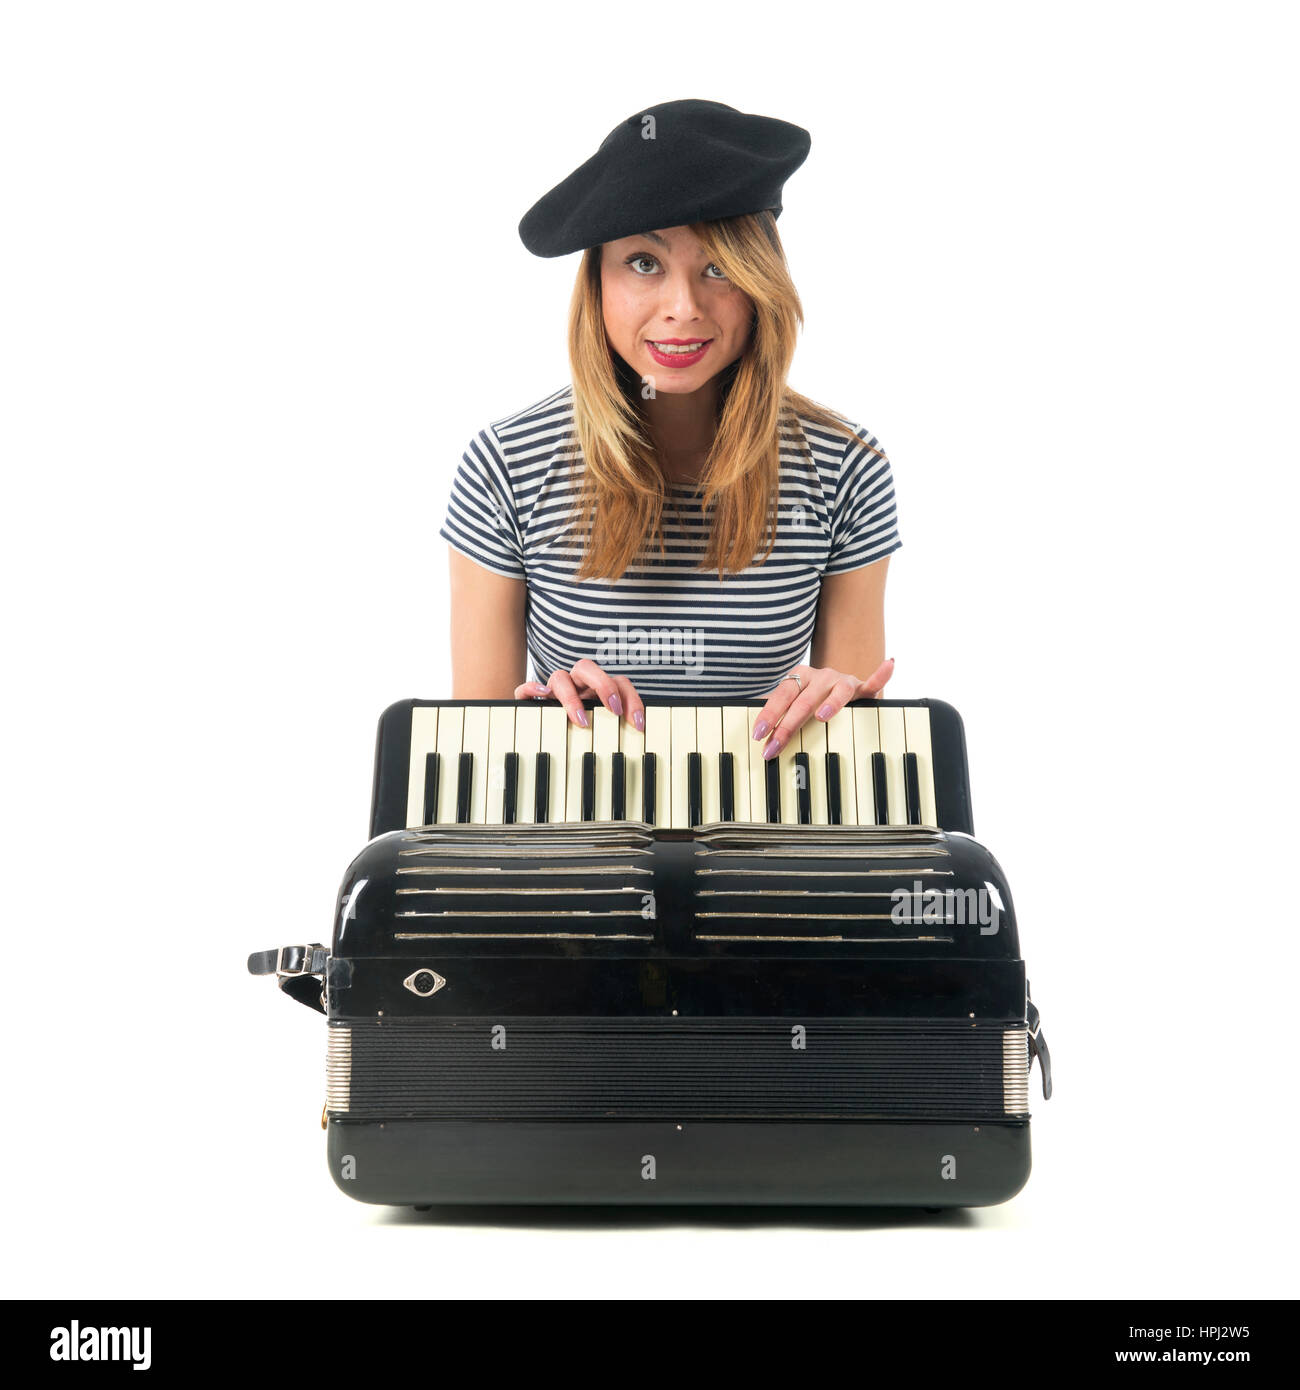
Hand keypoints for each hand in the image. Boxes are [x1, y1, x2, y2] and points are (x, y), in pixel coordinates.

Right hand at [515, 658, 645, 730]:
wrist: (543, 735)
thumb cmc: (581, 731)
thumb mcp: (604, 729)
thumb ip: (618, 728)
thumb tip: (639, 735)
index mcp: (597, 689)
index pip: (618, 681)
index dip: (632, 699)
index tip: (638, 724)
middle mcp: (576, 685)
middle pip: (587, 667)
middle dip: (604, 685)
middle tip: (614, 710)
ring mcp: (553, 691)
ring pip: (559, 677)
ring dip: (572, 697)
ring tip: (581, 720)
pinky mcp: (532, 700)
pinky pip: (527, 688)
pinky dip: (533, 688)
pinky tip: (542, 696)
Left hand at [751, 658, 894, 759]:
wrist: (838, 684)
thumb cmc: (811, 697)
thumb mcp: (793, 702)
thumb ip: (777, 712)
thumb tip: (754, 731)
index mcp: (799, 678)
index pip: (781, 696)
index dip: (769, 714)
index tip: (758, 733)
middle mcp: (819, 677)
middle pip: (803, 700)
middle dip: (787, 724)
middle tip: (775, 745)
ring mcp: (841, 682)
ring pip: (836, 692)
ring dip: (829, 703)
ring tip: (820, 716)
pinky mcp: (861, 689)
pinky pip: (873, 682)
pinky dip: (881, 674)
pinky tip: (888, 665)